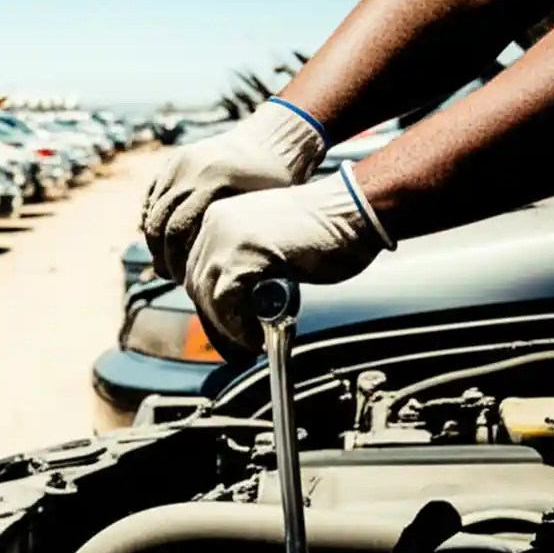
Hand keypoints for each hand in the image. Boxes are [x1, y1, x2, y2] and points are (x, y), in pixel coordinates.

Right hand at [142, 101, 326, 282]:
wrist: (269, 140)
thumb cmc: (274, 181)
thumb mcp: (262, 207)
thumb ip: (235, 233)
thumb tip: (217, 274)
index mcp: (213, 181)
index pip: (177, 229)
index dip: (174, 259)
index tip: (179, 278)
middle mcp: (190, 169)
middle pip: (159, 221)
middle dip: (159, 252)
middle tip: (166, 273)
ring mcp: (179, 162)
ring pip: (152, 208)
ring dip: (153, 238)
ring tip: (162, 259)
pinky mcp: (174, 160)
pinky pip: (153, 194)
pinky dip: (152, 217)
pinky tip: (160, 237)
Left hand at [185, 164, 394, 354]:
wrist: (354, 210)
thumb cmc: (327, 228)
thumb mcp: (272, 242)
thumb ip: (249, 263)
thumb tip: (236, 301)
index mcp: (220, 217)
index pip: (198, 268)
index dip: (211, 302)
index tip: (225, 326)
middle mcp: (216, 223)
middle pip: (198, 283)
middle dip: (216, 318)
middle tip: (238, 342)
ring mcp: (226, 237)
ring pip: (209, 295)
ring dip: (228, 327)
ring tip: (252, 342)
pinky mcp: (244, 255)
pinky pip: (226, 302)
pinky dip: (238, 326)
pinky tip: (257, 337)